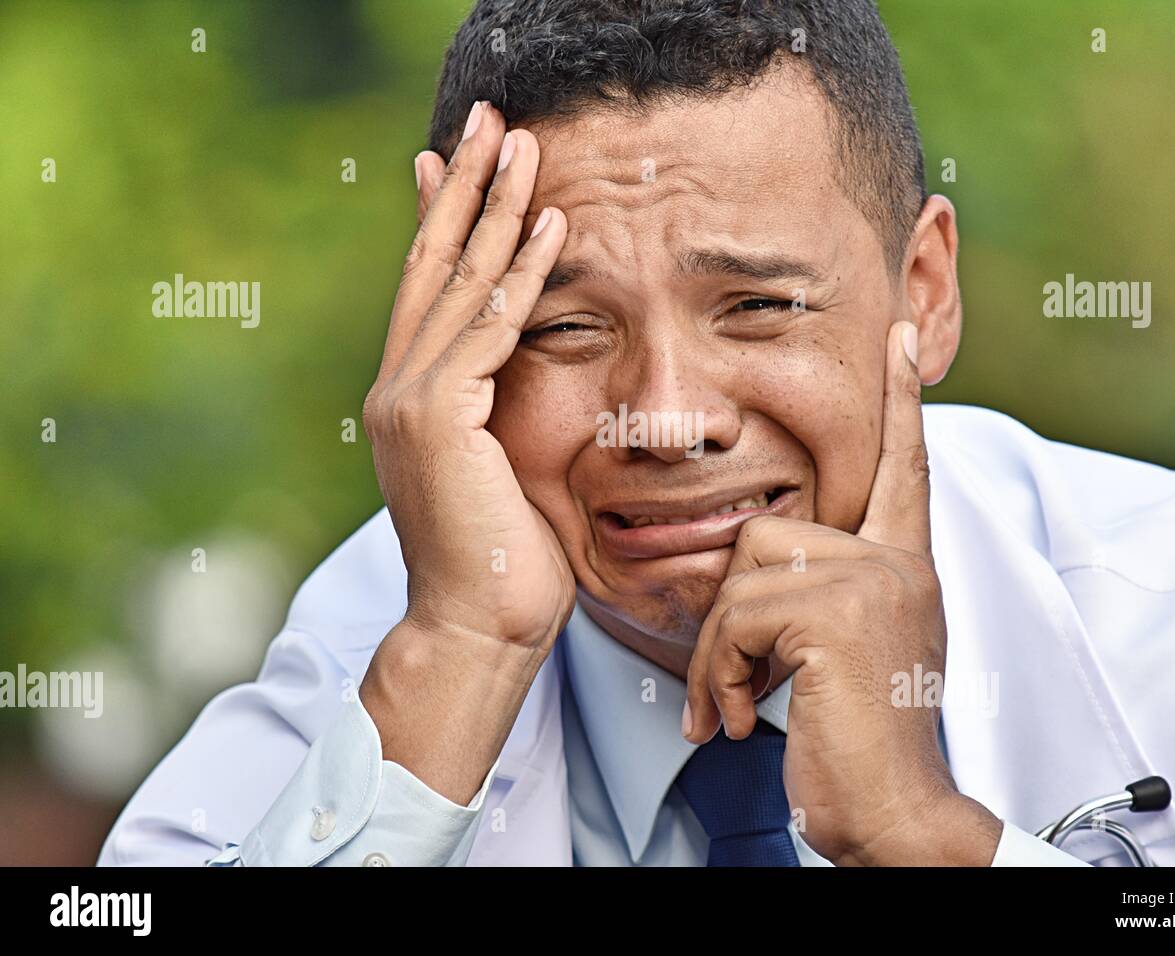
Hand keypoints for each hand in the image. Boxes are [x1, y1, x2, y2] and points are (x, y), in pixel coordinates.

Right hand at [359, 103, 573, 802]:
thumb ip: (493, 414)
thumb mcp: (497, 472)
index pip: (428, 292)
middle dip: (465, 189)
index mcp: (412, 401)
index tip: (455, 164)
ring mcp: (412, 400)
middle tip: (489, 122)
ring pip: (460, 283)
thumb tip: (512, 381)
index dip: (442, 222)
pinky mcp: (439, 415)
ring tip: (525, 145)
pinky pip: (493, 326)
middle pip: (433, 266)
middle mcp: (399, 389)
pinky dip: (524, 272)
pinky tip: (555, 225)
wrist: (478, 629)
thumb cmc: (505, 564)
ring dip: (497, 208)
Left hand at [682, 320, 1002, 864]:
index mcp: (903, 565)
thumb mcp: (850, 652)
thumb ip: (824, 592)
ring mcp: (873, 581)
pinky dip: (719, 674)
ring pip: (742, 577)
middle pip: (767, 536)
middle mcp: (896, 562)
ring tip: (735, 706)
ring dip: (717, 654)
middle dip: (728, 621)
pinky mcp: (837, 610)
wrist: (891, 815)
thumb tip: (758, 558)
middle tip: (730, 686)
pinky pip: (735, 615)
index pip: (903, 468)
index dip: (899, 403)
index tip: (894, 338)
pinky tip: (741, 719)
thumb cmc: (859, 741)